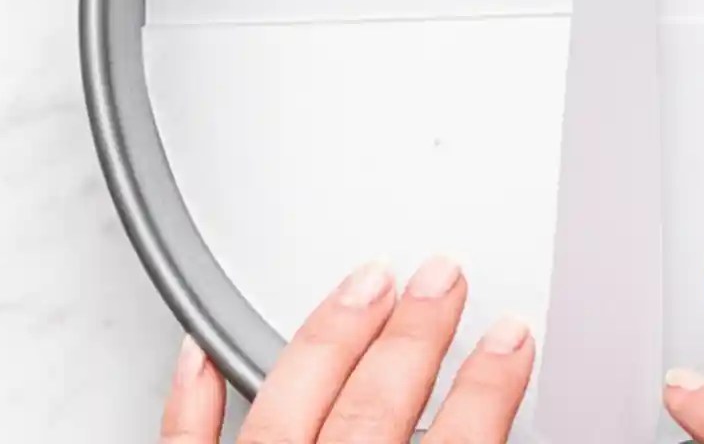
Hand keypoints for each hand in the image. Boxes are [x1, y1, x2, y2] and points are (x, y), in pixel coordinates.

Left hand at [159, 256, 533, 443]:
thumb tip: (490, 428)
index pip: (461, 440)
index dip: (492, 383)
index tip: (512, 338)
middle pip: (376, 406)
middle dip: (417, 333)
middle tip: (444, 276)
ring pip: (289, 401)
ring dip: (333, 335)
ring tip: (367, 280)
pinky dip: (190, 398)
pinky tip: (199, 352)